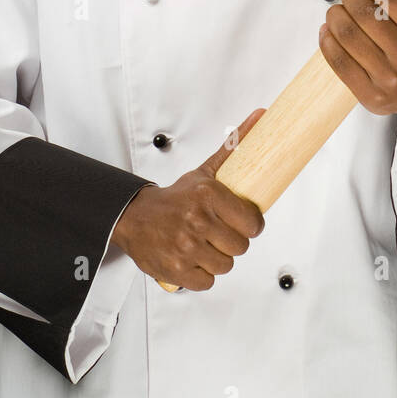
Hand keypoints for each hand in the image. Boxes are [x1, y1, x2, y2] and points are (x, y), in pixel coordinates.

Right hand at [110, 109, 266, 290]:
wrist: (135, 217)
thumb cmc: (174, 198)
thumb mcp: (204, 173)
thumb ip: (234, 148)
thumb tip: (261, 116)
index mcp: (208, 195)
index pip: (253, 224)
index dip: (250, 226)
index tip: (242, 223)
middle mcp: (197, 221)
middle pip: (240, 247)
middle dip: (231, 242)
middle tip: (218, 233)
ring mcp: (186, 247)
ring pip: (225, 265)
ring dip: (217, 259)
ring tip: (203, 245)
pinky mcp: (176, 270)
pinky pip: (207, 282)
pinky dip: (201, 274)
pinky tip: (193, 259)